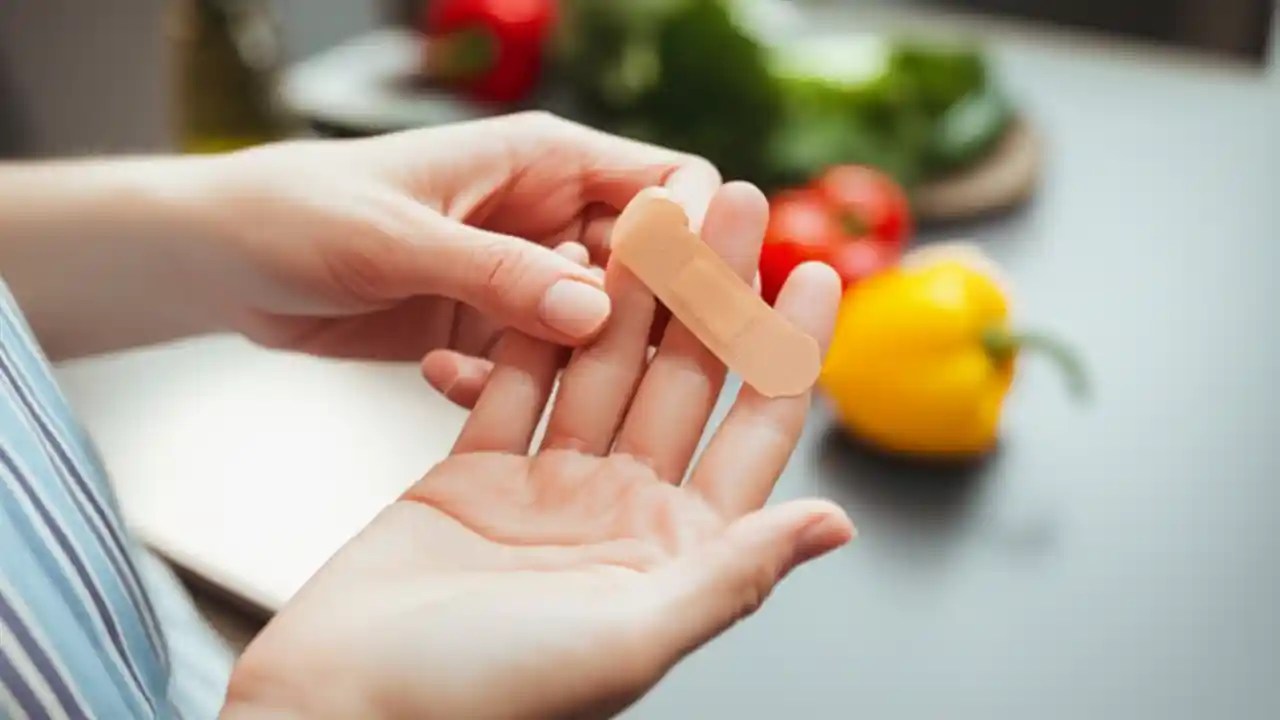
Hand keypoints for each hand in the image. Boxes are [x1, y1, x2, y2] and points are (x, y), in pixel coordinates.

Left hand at [193, 111, 718, 360]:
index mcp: (544, 160)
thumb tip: (594, 311)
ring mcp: (525, 277)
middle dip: (649, 320)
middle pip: (652, 266)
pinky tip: (441, 377)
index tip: (686, 297)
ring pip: (603, 328)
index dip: (694, 236)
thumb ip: (495, 272)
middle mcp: (550, 217)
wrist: (226, 260)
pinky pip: (540, 366)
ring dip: (572, 365)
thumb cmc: (298, 211)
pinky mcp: (493, 330)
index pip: (669, 183)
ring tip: (499, 374)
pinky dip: (507, 385)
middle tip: (623, 372)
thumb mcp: (396, 237)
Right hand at [220, 184, 853, 719]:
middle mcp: (620, 516)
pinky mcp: (474, 477)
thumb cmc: (487, 700)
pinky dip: (535, 327)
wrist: (343, 708)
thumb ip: (733, 574)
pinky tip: (559, 264)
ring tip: (655, 210)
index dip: (788, 352)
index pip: (754, 437)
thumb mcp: (629, 636)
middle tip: (738, 203)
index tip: (815, 272)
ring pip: (599, 369)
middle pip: (681, 383)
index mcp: (673, 555)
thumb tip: (836, 522)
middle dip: (713, 292)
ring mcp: (547, 492)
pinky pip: (514, 385)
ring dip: (628, 291)